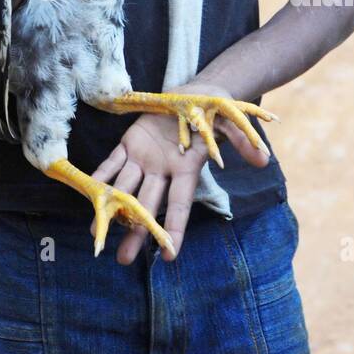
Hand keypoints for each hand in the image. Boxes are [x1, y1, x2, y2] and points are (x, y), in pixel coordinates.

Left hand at [91, 80, 270, 263]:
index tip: (167, 256)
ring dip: (112, 210)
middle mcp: (163, 170)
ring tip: (98, 234)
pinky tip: (89, 190)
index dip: (174, 229)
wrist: (194, 94)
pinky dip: (101, 174)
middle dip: (136, 232)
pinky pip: (113, 161)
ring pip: (126, 188)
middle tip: (123, 260)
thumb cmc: (214, 112)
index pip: (179, 205)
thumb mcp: (231, 123)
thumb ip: (242, 141)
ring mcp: (144, 158)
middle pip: (147, 205)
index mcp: (186, 170)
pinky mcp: (130, 143)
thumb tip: (263, 160)